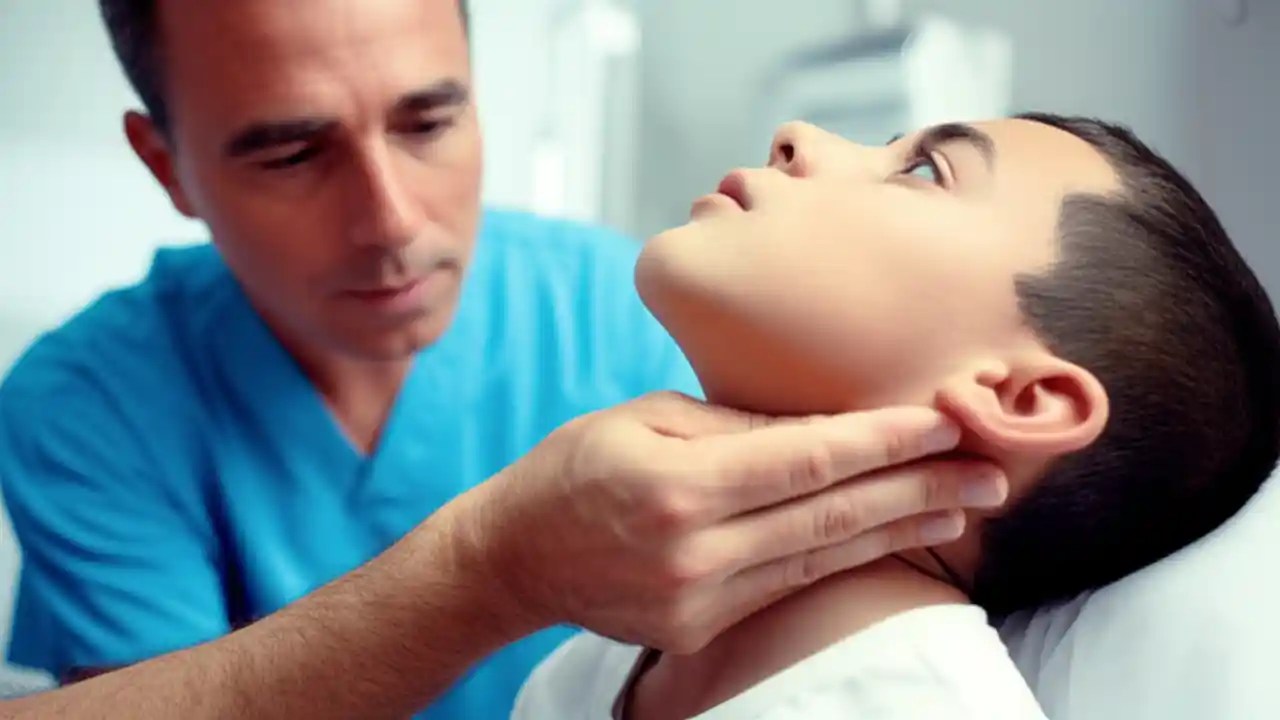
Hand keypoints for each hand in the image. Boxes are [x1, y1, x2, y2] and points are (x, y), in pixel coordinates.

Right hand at [467, 392, 1005, 652]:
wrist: (517, 555)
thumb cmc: (578, 466)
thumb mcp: (647, 418)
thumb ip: (736, 423)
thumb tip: (824, 425)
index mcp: (679, 484)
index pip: (807, 459)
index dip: (883, 441)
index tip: (944, 421)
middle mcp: (695, 549)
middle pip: (832, 514)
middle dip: (919, 489)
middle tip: (990, 472)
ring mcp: (699, 598)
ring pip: (823, 557)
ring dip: (898, 529)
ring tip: (963, 507)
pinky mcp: (700, 628)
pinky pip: (789, 585)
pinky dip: (845, 558)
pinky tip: (889, 537)